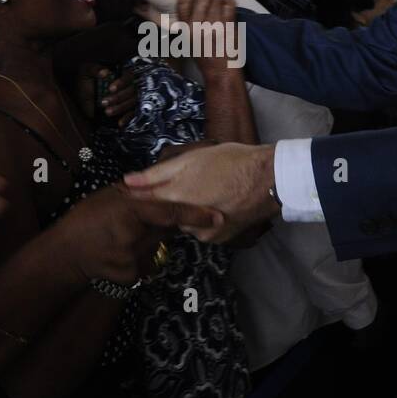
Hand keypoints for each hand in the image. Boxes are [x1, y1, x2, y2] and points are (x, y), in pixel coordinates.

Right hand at [57, 184, 223, 283]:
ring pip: (157, 246)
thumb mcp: (109, 197)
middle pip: (166, 230)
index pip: (170, 213)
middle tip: (146, 221)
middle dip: (166, 225)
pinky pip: (147, 261)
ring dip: (150, 240)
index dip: (196, 215)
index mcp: (130, 210)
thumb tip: (159, 188)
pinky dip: (140, 255)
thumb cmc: (86, 218)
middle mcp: (135, 235)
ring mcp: (134, 258)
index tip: (217, 216)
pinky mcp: (132, 275)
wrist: (66, 253)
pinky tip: (121, 251)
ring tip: (123, 236)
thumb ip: (136, 194)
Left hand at [75, 63, 137, 125]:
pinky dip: (127, 118)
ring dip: (120, 108)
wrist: (80, 95)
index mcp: (120, 74)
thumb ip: (95, 70)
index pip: (128, 77)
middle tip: (104, 102)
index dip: (121, 83)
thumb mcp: (87, 72)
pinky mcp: (126, 109)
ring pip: (131, 102)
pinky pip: (132, 114)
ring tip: (107, 112)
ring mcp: (128, 98)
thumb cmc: (85, 80)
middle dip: (118, 97)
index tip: (110, 89)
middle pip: (131, 91)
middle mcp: (127, 85)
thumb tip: (105, 72)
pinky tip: (120, 123)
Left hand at [123, 142, 278, 242]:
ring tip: (204, 191)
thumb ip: (157, 173)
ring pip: (183, 222)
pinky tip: (215, 203)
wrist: (270, 179)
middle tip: (185, 185)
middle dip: (167, 202)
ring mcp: (203, 233)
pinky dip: (202, 219)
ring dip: (186, 211)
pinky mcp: (218, 239)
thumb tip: (127, 181)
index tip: (129, 193)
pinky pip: (201, 229)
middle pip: (165, 214)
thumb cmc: (232, 161)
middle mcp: (186, 221)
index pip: (145, 202)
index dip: (137, 196)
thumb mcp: (192, 159)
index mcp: (176, 197)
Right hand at [175, 0, 237, 77]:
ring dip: (221, 1)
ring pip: (217, 0)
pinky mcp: (227, 26)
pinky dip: (230, 2)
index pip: (183, 3)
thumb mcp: (189, 42)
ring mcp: (213, 25)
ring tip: (223, 6)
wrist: (221, 72)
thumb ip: (188, 24)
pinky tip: (230, 4)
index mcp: (186, 29)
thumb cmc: (205, 59)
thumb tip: (193, 4)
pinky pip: (229, 5)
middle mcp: (197, 26)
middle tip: (213, 1)